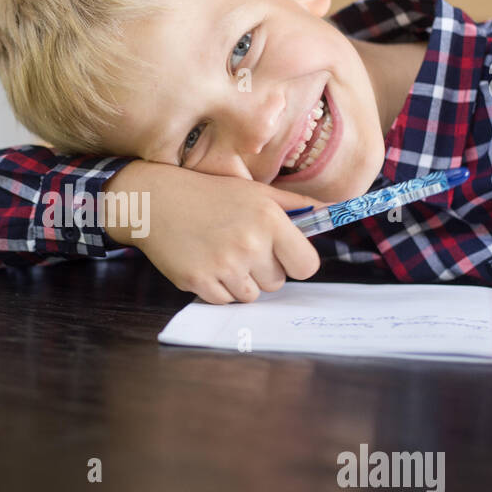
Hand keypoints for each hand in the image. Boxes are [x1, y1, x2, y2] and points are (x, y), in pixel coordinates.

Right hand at [103, 160, 325, 303]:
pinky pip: (224, 301)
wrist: (156, 201)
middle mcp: (249, 244)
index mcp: (269, 220)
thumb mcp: (255, 191)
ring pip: (252, 295)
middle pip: (277, 283)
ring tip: (222, 253)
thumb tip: (335, 211)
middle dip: (264, 270)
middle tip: (241, 246)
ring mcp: (223, 266)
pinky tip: (206, 262)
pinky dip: (218, 287)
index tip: (284, 256)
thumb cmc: (210, 194)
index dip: (296, 263)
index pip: (307, 266)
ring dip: (241, 281)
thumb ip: (296, 205)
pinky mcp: (198, 281)